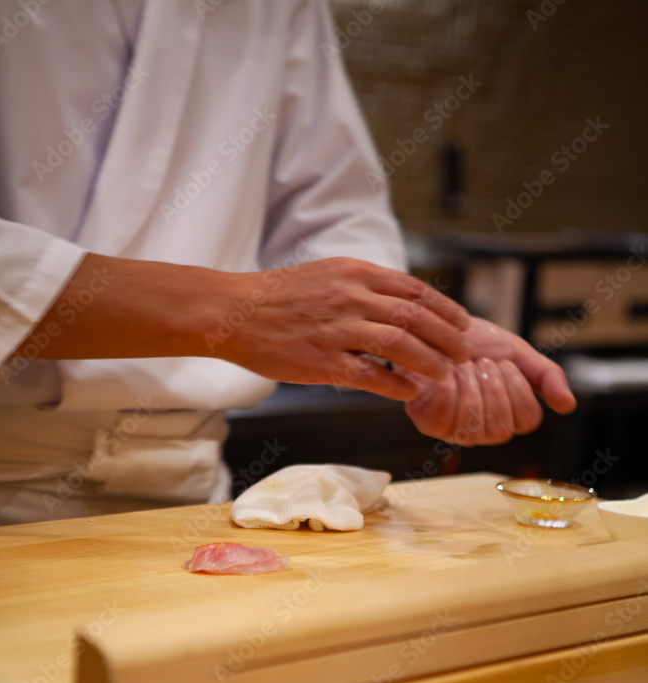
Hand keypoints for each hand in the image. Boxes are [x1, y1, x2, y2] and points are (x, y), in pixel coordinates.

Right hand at [24, 254, 470, 402]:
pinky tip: (411, 393)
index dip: (445, 309)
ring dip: (430, 361)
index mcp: (354, 273)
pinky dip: (396, 385)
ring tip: (446, 374)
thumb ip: (364, 288)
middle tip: (465, 354)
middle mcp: (351, 297)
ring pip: (400, 345)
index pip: (415, 290)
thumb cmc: (278, 297)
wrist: (232, 311)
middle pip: (417, 317)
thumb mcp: (326, 275)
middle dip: (448, 337)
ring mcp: (337, 330)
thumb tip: (400, 307)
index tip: (463, 324)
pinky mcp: (322, 361)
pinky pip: (370, 376)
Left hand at [401, 317, 575, 444]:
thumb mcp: (518, 353)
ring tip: (464, 366)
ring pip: (473, 425)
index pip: (527, 421)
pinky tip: (446, 373)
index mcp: (506, 418)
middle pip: (501, 430)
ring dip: (471, 385)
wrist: (435, 326)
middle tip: (483, 364)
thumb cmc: (476, 344)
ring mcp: (453, 431)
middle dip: (494, 386)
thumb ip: (546, 377)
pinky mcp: (427, 422)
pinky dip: (449, 387)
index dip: (518, 388)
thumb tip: (568, 406)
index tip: (503, 364)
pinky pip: (444, 417)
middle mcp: (481, 433)